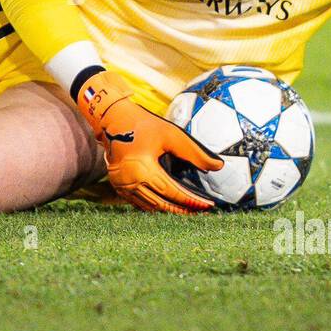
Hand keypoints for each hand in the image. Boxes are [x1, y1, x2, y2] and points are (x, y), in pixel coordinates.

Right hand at [76, 70, 221, 213]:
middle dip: (182, 210)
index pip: (172, 193)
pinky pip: (139, 203)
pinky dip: (155, 206)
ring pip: (150, 207)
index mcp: (143, 170)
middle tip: (200, 212)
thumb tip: (218, 166)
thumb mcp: (172, 134)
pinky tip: (168, 204)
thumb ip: (195, 152)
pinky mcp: (118, 185)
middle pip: (161, 205)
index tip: (207, 205)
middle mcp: (131, 182)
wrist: (113, 119)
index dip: (191, 201)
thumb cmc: (143, 124)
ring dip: (169, 211)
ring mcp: (122, 186)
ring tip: (187, 210)